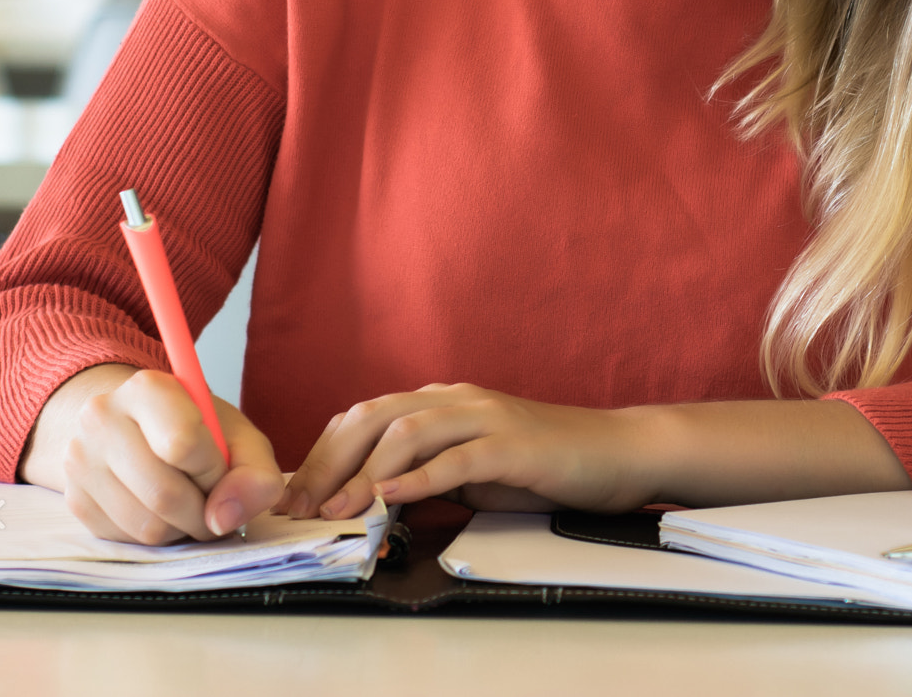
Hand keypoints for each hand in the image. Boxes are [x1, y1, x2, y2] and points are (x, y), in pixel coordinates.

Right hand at [21, 364, 285, 544]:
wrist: (135, 425)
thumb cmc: (195, 429)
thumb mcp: (238, 437)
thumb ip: (254, 473)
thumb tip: (225, 519)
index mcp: (146, 388)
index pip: (182, 444)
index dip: (212, 469)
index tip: (218, 467)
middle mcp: (101, 418)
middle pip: (164, 494)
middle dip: (204, 512)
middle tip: (213, 502)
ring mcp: (79, 460)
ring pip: (145, 526)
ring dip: (181, 529)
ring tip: (189, 504)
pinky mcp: (74, 498)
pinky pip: (125, 540)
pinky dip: (156, 535)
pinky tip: (161, 511)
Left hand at [280, 383, 655, 519]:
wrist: (616, 450)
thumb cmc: (544, 465)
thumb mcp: (472, 469)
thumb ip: (425, 474)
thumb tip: (367, 501)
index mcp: (442, 402)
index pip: (364, 417)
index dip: (322, 454)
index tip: (294, 496)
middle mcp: (457, 399)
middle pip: (372, 417)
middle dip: (328, 463)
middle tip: (301, 507)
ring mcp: (486, 417)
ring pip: (407, 432)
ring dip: (364, 474)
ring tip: (339, 511)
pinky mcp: (513, 444)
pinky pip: (457, 457)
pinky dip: (420, 477)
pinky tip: (394, 497)